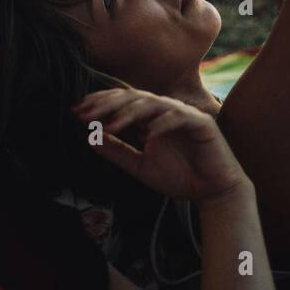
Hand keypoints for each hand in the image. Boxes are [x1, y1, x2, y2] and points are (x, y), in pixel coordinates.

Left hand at [74, 89, 248, 203]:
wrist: (212, 192)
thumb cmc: (179, 177)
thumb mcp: (139, 166)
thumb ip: (117, 151)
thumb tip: (89, 137)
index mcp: (149, 118)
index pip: (121, 101)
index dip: (99, 103)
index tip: (76, 112)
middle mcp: (164, 110)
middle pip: (132, 97)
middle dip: (107, 104)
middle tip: (85, 114)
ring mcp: (182, 114)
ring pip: (152, 103)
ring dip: (129, 113)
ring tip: (111, 125)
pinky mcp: (201, 123)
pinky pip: (178, 117)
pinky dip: (162, 124)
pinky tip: (147, 136)